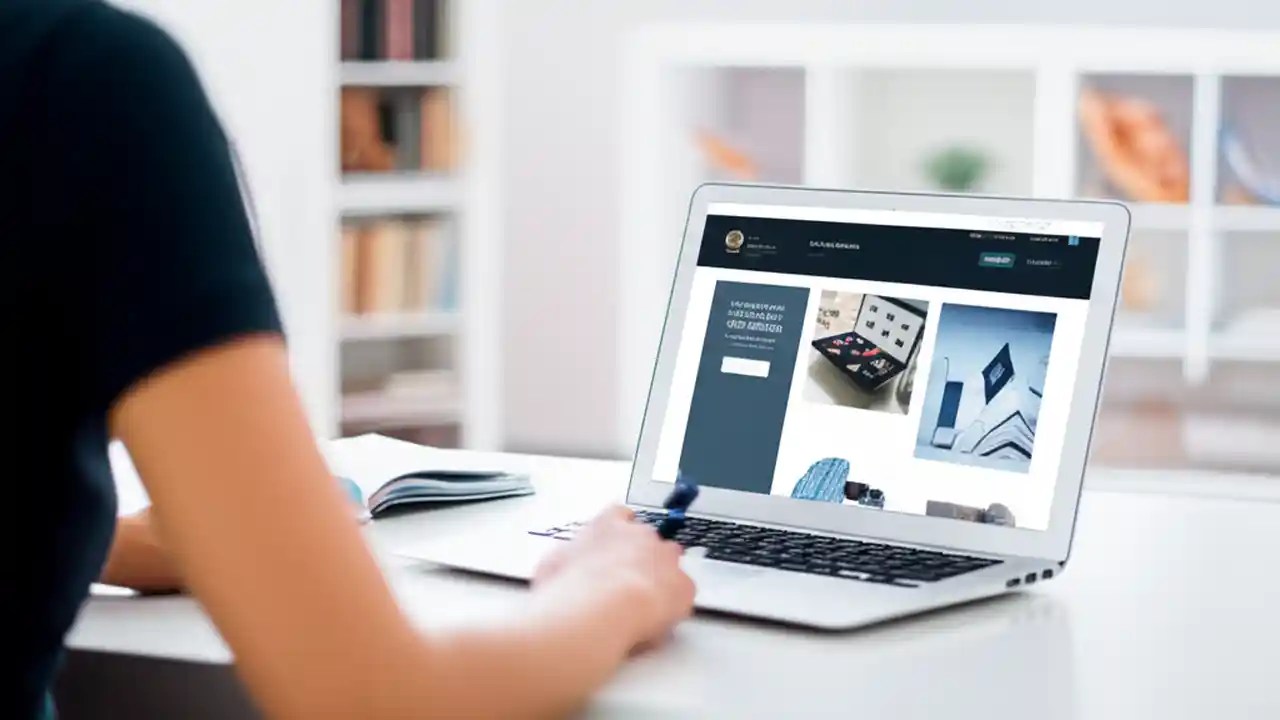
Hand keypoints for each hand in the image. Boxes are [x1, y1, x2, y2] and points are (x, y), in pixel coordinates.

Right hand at [532, 506, 694, 651]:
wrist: (598, 611)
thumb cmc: (569, 589)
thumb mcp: (551, 566)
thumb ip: (566, 559)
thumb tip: (564, 570)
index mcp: (608, 525)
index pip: (619, 516)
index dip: (618, 535)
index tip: (613, 550)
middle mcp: (641, 534)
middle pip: (648, 540)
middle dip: (641, 559)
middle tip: (624, 586)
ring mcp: (666, 558)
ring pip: (671, 564)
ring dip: (661, 580)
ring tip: (643, 606)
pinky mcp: (684, 586)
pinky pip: (682, 595)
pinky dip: (672, 608)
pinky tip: (654, 624)